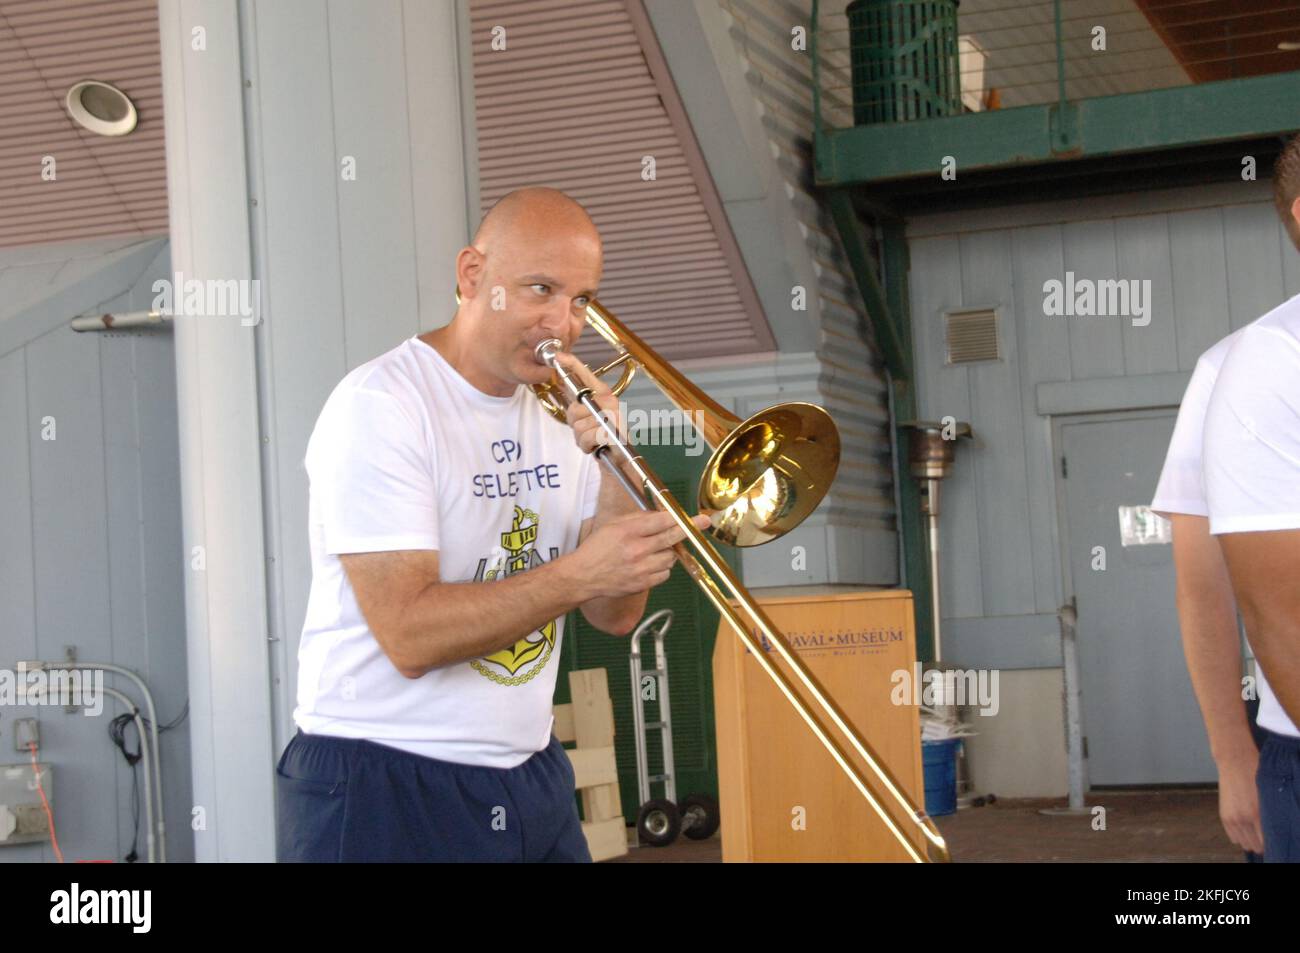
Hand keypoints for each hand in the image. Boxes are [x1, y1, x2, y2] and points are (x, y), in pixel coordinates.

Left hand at [553, 352, 624, 454]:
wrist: (617, 457)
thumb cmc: (600, 435)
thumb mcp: (585, 416)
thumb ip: (576, 401)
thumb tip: (560, 381)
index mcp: (603, 394)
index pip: (586, 376)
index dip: (572, 365)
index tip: (558, 357)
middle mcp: (609, 401)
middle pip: (575, 409)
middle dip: (575, 424)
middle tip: (585, 430)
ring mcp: (614, 416)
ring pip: (580, 426)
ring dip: (581, 438)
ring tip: (591, 439)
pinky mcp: (614, 433)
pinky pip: (589, 437)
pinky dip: (587, 446)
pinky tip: (594, 446)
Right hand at [573, 509, 712, 598]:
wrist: (584, 576)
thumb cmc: (597, 548)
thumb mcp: (613, 525)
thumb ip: (638, 519)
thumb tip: (661, 516)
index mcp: (628, 532)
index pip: (661, 521)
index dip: (680, 518)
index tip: (695, 516)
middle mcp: (637, 550)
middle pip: (671, 538)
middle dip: (689, 529)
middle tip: (703, 523)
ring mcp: (641, 569)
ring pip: (671, 557)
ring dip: (670, 552)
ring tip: (656, 550)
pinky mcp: (643, 584)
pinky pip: (665, 574)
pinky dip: (663, 568)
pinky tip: (651, 564)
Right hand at [1217, 750, 1263, 853]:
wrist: (1234, 762)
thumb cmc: (1255, 774)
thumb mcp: (1267, 796)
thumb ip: (1270, 815)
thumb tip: (1273, 831)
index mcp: (1256, 814)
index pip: (1266, 842)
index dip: (1272, 844)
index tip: (1276, 842)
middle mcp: (1242, 819)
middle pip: (1254, 846)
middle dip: (1262, 844)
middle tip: (1267, 837)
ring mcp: (1231, 818)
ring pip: (1243, 843)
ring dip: (1251, 841)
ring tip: (1257, 833)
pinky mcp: (1224, 816)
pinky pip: (1232, 837)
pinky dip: (1240, 837)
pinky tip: (1246, 830)